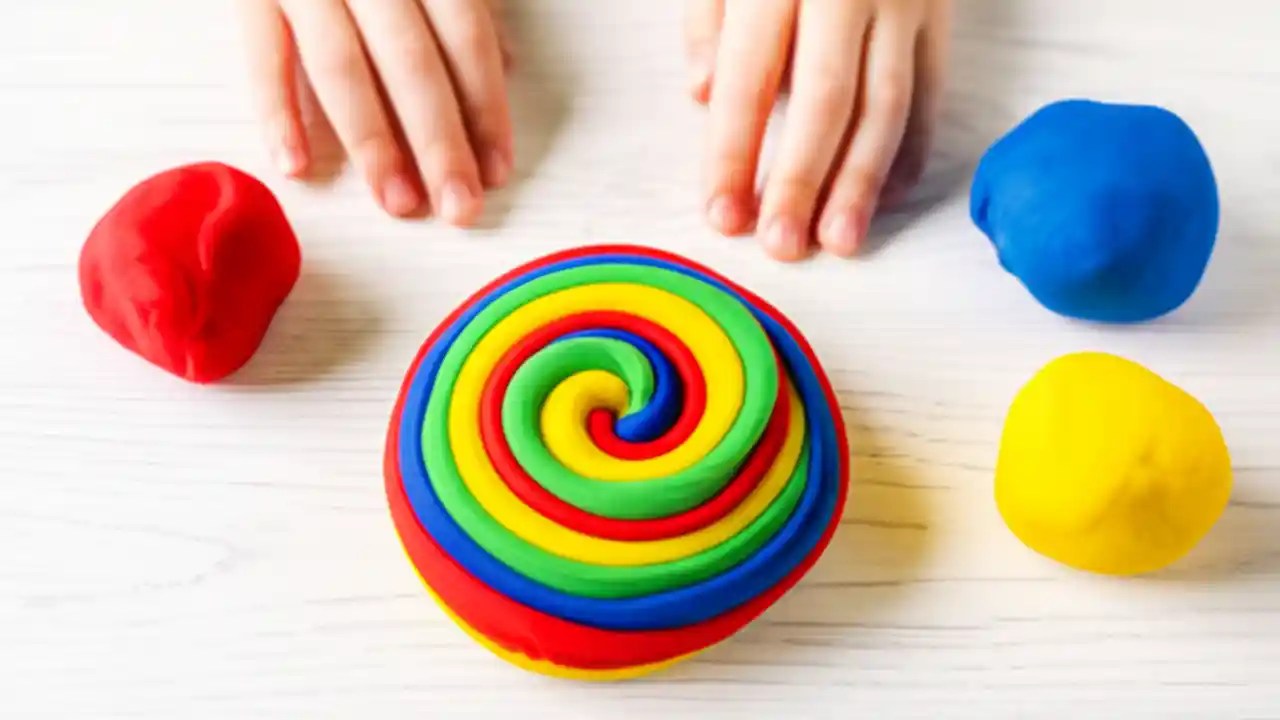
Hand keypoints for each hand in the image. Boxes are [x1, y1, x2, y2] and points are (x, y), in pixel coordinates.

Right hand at [237, 0, 512, 224]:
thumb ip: (464, 2)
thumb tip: (508, 68)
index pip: (464, 35)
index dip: (484, 106)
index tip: (496, 168)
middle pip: (411, 62)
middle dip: (438, 142)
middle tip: (459, 207)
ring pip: (341, 67)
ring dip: (372, 142)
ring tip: (398, 202)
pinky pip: (261, 56)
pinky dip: (276, 112)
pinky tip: (297, 167)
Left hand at [687, 0, 951, 259]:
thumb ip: (708, 17)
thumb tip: (703, 96)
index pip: (748, 79)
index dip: (733, 153)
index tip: (722, 216)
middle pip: (825, 101)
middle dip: (801, 180)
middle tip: (782, 246)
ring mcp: (905, 0)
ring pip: (886, 104)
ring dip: (862, 181)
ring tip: (841, 241)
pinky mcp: (941, 12)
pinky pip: (929, 90)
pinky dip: (910, 148)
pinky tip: (888, 197)